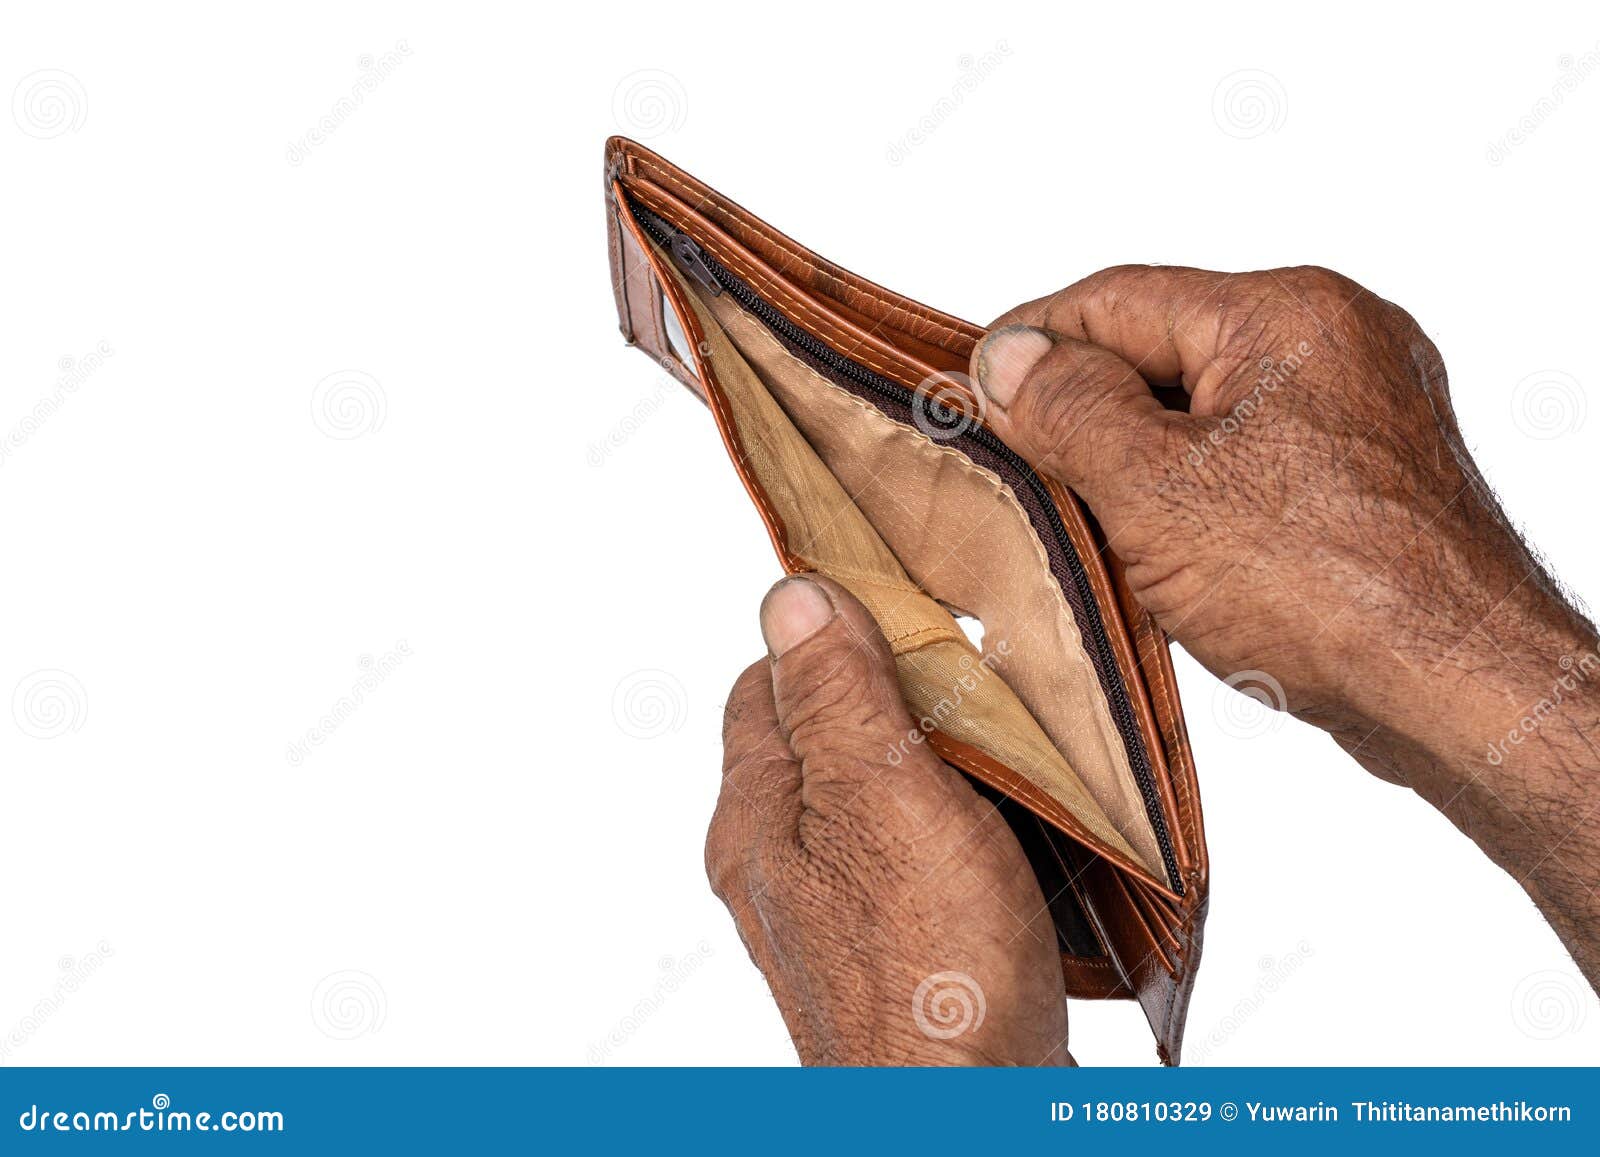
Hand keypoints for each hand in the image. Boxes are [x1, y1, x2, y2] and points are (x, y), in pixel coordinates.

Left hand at [707, 575, 1072, 1065]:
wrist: (964, 1113)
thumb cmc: (925, 969)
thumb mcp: (879, 797)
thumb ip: (836, 696)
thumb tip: (791, 597)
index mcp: (758, 816)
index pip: (764, 682)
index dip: (830, 635)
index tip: (905, 610)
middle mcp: (782, 862)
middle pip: (825, 735)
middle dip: (894, 696)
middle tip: (972, 679)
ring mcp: (837, 910)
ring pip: (878, 795)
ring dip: (939, 763)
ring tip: (1006, 749)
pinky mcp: (897, 948)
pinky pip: (918, 854)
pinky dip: (962, 827)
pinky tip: (1014, 828)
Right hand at [970, 266, 1599, 980]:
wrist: (1456, 689)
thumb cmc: (1330, 588)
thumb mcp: (1156, 489)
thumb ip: (1068, 409)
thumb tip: (1008, 358)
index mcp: (1287, 316)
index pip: (1117, 298)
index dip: (1029, 344)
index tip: (967, 391)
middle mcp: (1332, 344)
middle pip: (1159, 354)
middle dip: (1083, 413)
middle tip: (1018, 471)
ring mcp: (1355, 413)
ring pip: (1197, 417)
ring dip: (1132, 464)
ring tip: (1085, 523)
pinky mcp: (1361, 479)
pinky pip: (1243, 464)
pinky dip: (1188, 497)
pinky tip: (1158, 551)